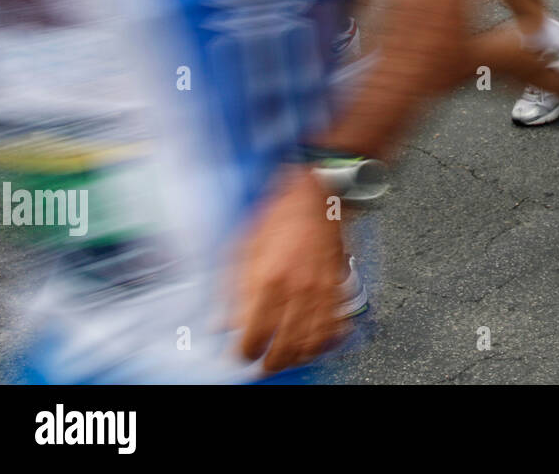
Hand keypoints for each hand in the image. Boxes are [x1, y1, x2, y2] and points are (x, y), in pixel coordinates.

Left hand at [231, 166, 347, 373]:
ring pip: (312, 343)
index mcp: (267, 279)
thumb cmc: (278, 215)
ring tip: (286, 358)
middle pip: (284, 347)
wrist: (316, 194)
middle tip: (262, 365)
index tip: (240, 355)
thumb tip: (220, 324)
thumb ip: (229, 291)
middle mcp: (296, 290)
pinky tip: (315, 344)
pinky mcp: (338, 286)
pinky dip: (326, 342)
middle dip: (270, 364)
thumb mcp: (241, 248)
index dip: (244, 353)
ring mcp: (321, 290)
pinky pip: (336, 326)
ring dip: (297, 357)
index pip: (253, 335)